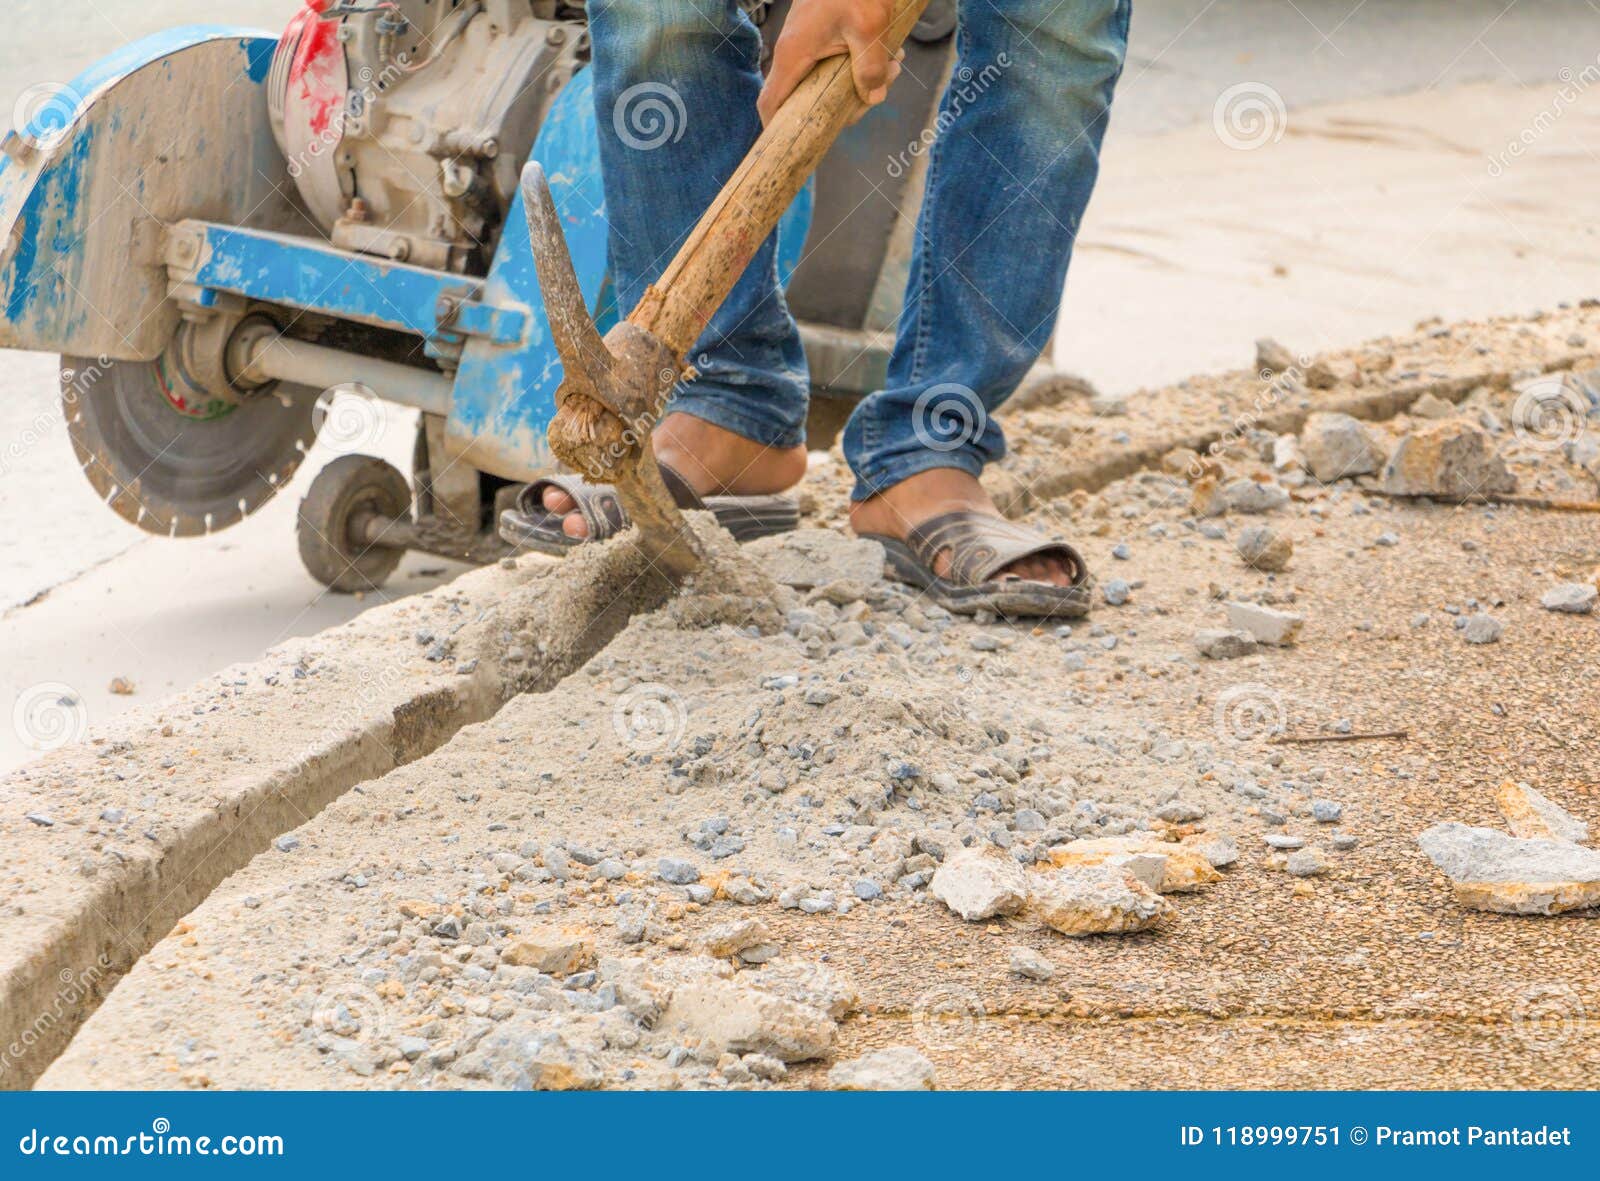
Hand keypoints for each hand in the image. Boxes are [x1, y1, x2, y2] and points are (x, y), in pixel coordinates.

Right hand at [756, 0, 904, 124]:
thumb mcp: (871, 27)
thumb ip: (871, 68)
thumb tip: (872, 99)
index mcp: (794, 54)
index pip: (771, 103)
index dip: (776, 131)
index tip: (793, 149)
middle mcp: (795, 51)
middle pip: (805, 99)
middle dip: (844, 107)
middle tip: (875, 97)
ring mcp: (808, 43)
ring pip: (827, 81)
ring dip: (861, 82)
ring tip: (893, 66)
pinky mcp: (822, 35)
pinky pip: (837, 62)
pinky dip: (862, 64)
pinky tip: (890, 54)